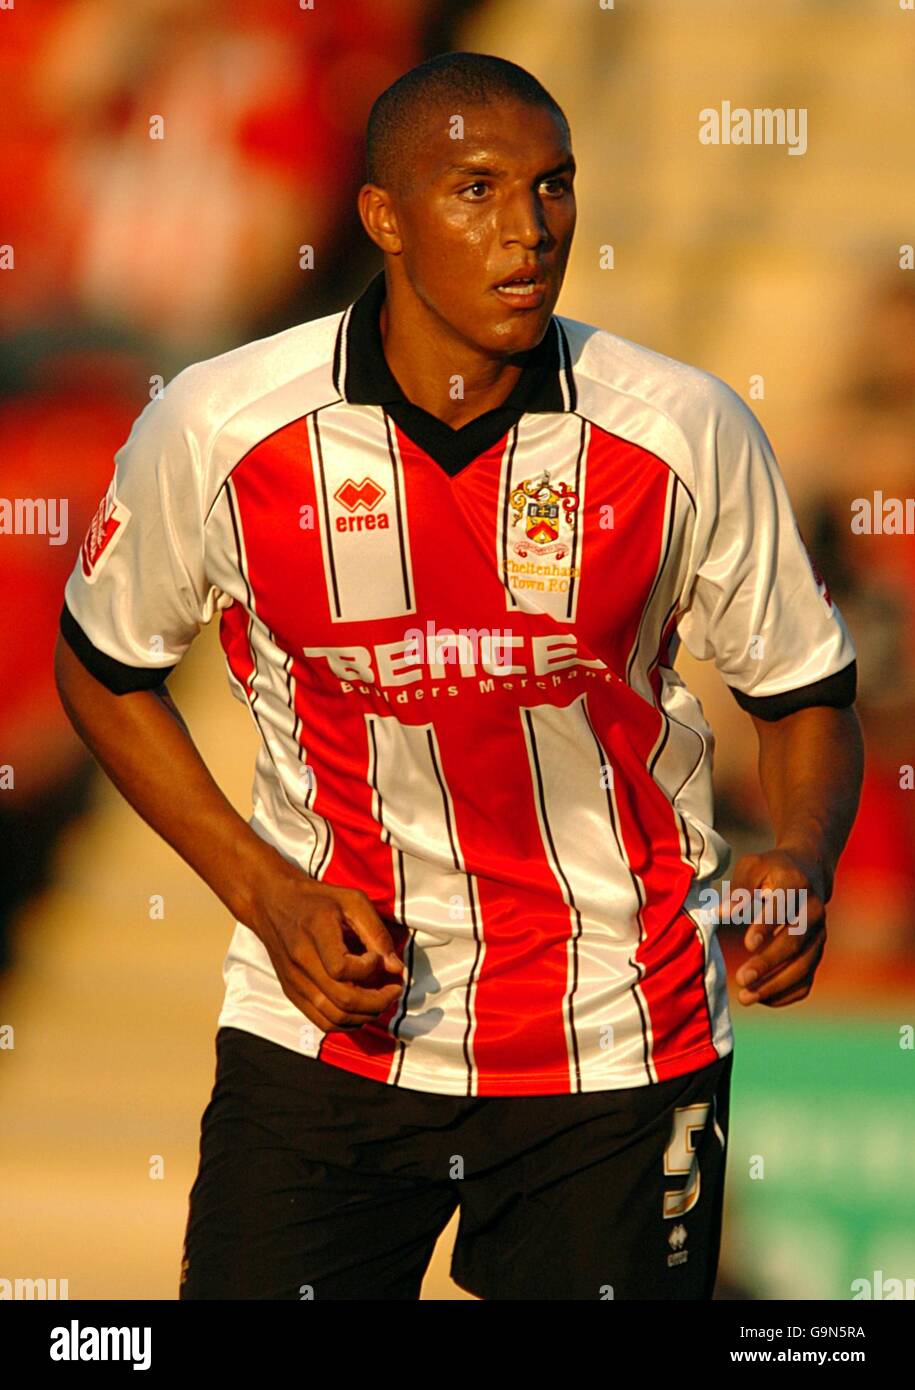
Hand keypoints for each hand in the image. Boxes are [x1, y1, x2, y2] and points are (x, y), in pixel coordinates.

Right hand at [249, 862, 404, 1033]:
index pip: (341, 968)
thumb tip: (395, 968)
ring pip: (332, 1018)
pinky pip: (320, 1020)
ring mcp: (293, 980)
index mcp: (315, 931)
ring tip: (381, 1002)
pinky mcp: (291, 991)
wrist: (272, 902)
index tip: (377, 957)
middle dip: (377, 1002)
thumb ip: (376, 933)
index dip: (367, 968)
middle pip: (341, 1000)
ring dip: (364, 1016)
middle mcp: (300, 960)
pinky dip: (345, 1023)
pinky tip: (360, 1010)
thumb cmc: (316, 899)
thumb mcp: (352, 901)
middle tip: (394, 991)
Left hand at [730, 848, 826, 1007]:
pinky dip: (786, 994)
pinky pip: (806, 980)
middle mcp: (813, 911)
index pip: (782, 908)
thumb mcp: (753, 867)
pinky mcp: (816, 952)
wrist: (809, 870)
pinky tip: (762, 999)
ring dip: (775, 985)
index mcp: (796, 885)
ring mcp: (819, 935)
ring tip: (745, 997)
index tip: (748, 944)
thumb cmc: (771, 869)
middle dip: (769, 963)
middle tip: (741, 979)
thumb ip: (739, 890)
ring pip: (803, 966)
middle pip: (794, 942)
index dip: (766, 927)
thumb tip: (721, 914)